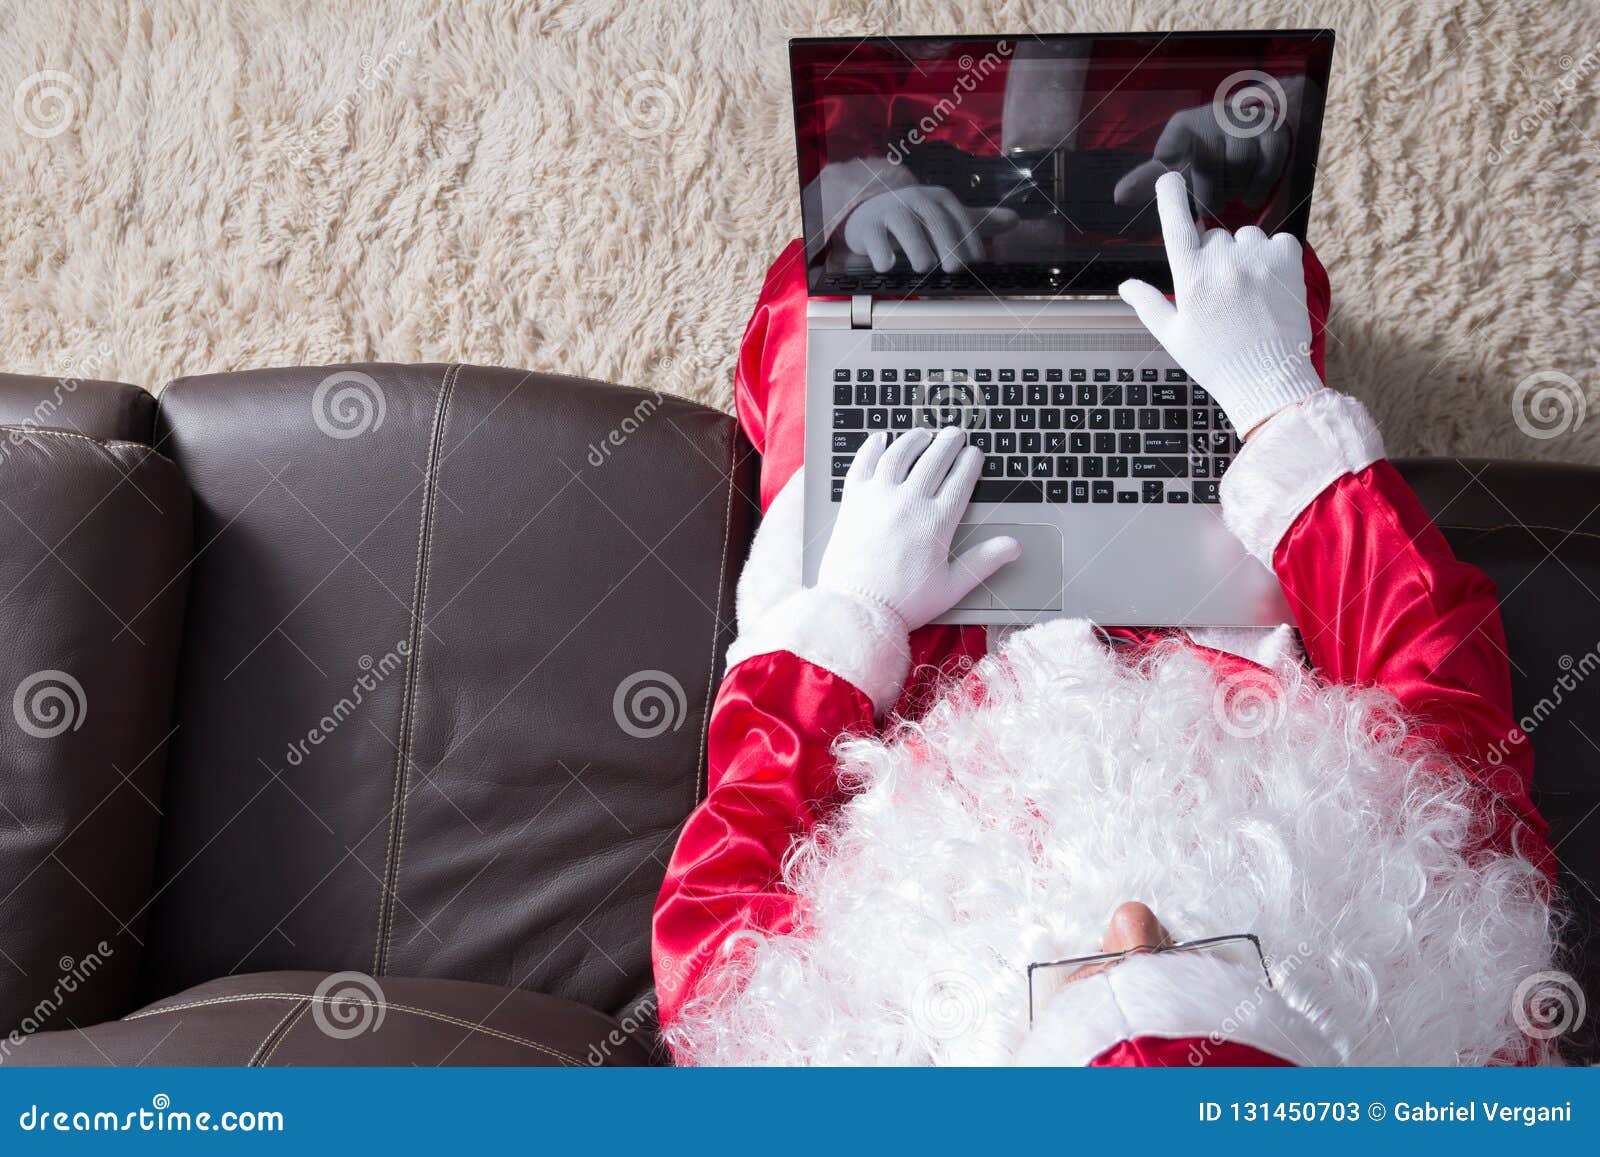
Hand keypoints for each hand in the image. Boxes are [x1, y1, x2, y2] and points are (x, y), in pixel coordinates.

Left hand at [819, 427, 1020, 629]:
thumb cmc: (904, 602)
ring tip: (923, 434)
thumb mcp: (951, 587)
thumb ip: (982, 562)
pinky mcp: (853, 500)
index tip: (974, 453)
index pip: (960, 479)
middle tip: (955, 434)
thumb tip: (1013, 546)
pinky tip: (881, 439)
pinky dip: (873, 447)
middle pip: (934, 459)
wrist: (857, 609)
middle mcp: (909, 502)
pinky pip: (863, 463)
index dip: (970, 462)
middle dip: (948, 442)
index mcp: (936, 522)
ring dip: (915, 439)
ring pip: (900, 454)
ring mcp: (878, 497)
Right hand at [843, 186, 1019, 272]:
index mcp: (939, 199)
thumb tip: (1015, 220)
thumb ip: (979, 221)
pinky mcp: (867, 226)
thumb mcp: (946, 217)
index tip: (976, 263)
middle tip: (954, 269)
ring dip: (916, 248)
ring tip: (923, 266)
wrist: (869, 214)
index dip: (970, 240)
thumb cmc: (915, 219)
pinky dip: (882, 253)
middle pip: (935, 221)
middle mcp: (916, 200)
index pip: (960, 218)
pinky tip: (887, 265)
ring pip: (905, 227)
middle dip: (947, 244)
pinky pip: (875, 240)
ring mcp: (890, 212)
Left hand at [1112, 105, 1289, 212]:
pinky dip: (1257, 187)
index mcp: (1183, 126)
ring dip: (1234, 190)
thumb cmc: (1206, 151)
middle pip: (1208, 164)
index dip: (1179, 183)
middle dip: (1209, 194)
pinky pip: (1266, 165)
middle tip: (1209, 207)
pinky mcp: (1272, 133)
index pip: (1172, 155)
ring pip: (1239, 164)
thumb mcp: (1175, 161)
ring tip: (1229, 197)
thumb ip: (1150, 179)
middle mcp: (1213, 118)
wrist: (1254, 127)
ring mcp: (1245, 124)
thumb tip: (1118, 196)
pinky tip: (1248, 197)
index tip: (1184, 195)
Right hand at [1117, 172, 1322, 437]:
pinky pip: (1277, 241)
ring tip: (1249, 292)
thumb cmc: (1216, 361)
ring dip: (1244, 254)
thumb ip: (1148, 305)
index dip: (1170, 198)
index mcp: (1191, 278)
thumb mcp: (1173, 336)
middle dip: (1213, 255)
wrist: (1268, 379)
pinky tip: (1270, 284)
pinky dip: (1273, 256)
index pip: (1175, 226)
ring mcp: (1258, 259)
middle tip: (1222, 293)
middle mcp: (1223, 262)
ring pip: (1245, 237)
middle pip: (1213, 236)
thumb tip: (1125, 285)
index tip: (1169, 177)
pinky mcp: (1288, 261)